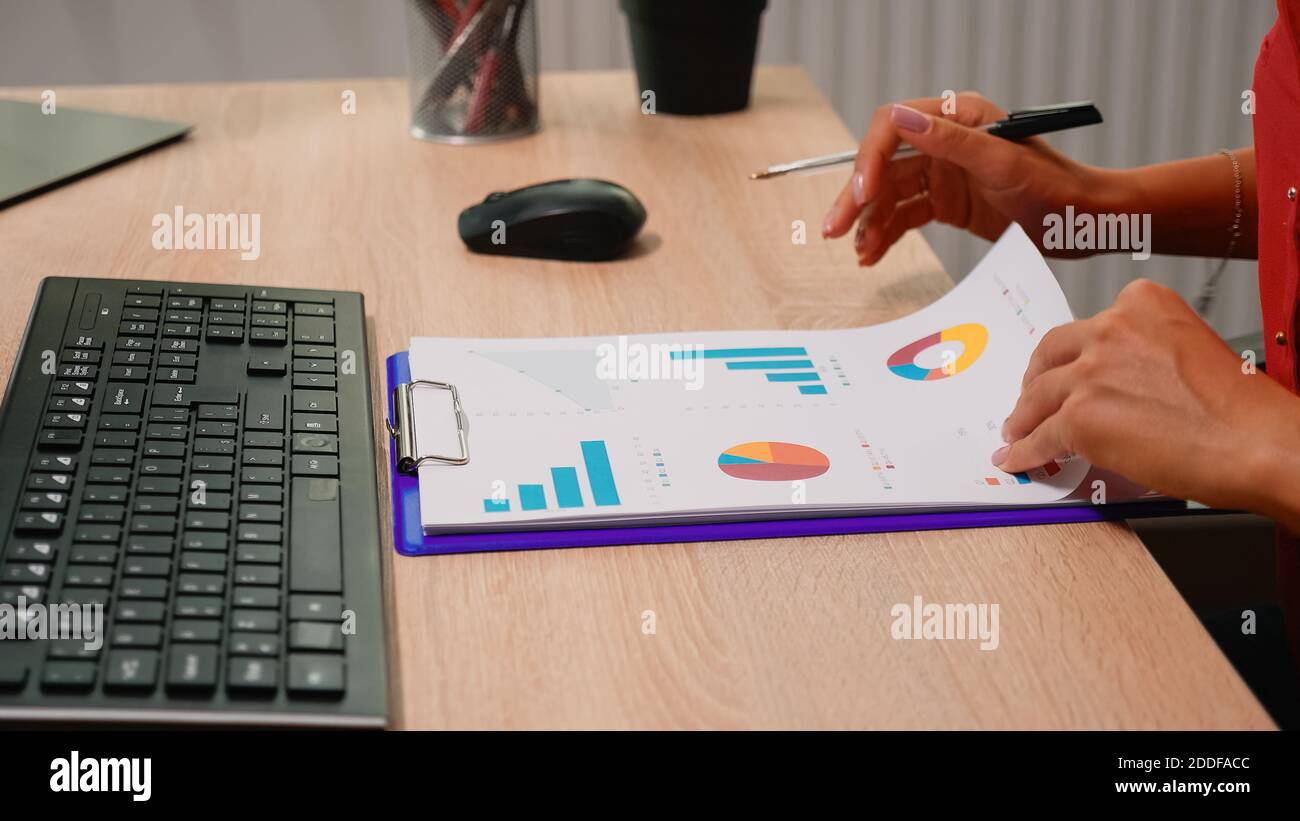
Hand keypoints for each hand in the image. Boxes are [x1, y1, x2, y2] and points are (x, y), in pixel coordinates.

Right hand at [822, 92, 1123, 265]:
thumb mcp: (1004, 163)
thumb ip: (952, 141)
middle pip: (883, 166)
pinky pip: (905, 216)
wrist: (1085, 224)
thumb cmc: (1057, 188)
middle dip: (856, 197)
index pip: (893, 128)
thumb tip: (902, 119)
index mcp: (958, 118)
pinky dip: (886, 235)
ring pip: (889, 195)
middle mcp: (945, 142)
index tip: (862, 192)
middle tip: (834, 229)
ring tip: (858, 252)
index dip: (870, 159)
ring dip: (868, 223)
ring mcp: (943, 174)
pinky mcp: (946, 203)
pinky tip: (872, 254)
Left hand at [996, 279, 1299, 528]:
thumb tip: (1117, 387)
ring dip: (1023, 418)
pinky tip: (1020, 459)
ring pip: (1038, 398)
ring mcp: (1091, 373)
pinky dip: (1025, 452)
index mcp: (1142, 305)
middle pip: (1051, 355)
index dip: (1068, 355)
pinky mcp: (1080, 418)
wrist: (1255, 443)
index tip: (1060, 367)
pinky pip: (1040, 437)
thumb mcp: (1188, 349)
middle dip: (1036, 379)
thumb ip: (1145, 355)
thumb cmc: (1238, 408)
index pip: (1087, 328)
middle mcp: (1112, 330)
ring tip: (1017, 433)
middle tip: (1030, 397)